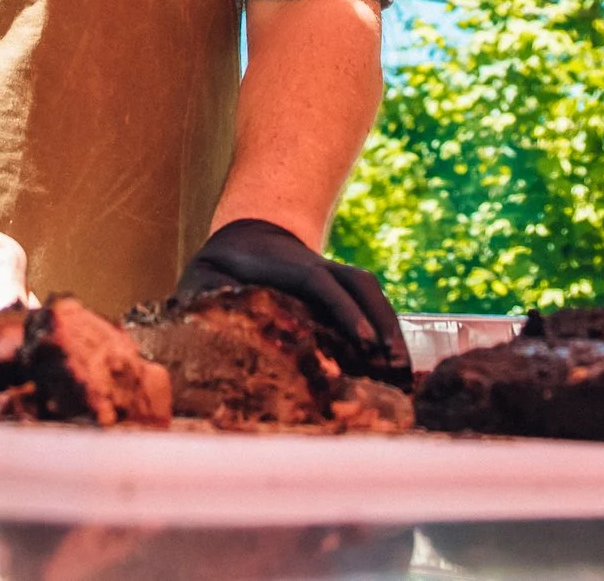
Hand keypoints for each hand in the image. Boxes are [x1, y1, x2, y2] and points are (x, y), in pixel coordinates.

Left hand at [177, 218, 409, 377]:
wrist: (243, 236)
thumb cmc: (217, 268)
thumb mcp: (202, 280)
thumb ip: (201, 299)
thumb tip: (200, 325)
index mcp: (281, 266)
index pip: (319, 284)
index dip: (343, 311)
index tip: (363, 342)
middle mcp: (314, 266)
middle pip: (355, 284)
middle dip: (379, 321)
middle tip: (394, 364)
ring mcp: (329, 273)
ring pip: (368, 289)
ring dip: (389, 323)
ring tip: (402, 367)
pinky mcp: (336, 285)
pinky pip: (368, 298)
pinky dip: (385, 322)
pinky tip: (392, 357)